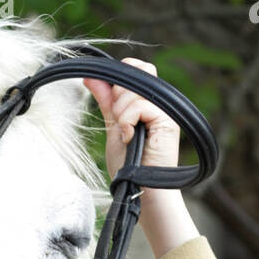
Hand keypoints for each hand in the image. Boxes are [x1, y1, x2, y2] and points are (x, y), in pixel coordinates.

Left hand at [83, 57, 180, 183]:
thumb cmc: (129, 166)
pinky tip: (130, 138)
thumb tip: (91, 77)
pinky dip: (127, 122)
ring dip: (120, 113)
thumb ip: (106, 101)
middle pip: (139, 71)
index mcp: (149, 100)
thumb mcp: (113, 127)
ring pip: (135, 90)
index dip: (121, 78)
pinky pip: (139, 105)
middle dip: (118, 95)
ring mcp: (166, 110)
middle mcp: (160, 101)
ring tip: (125, 135)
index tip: (112, 104)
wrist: (140, 190)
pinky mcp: (168, 120)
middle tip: (119, 121)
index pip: (137, 68)